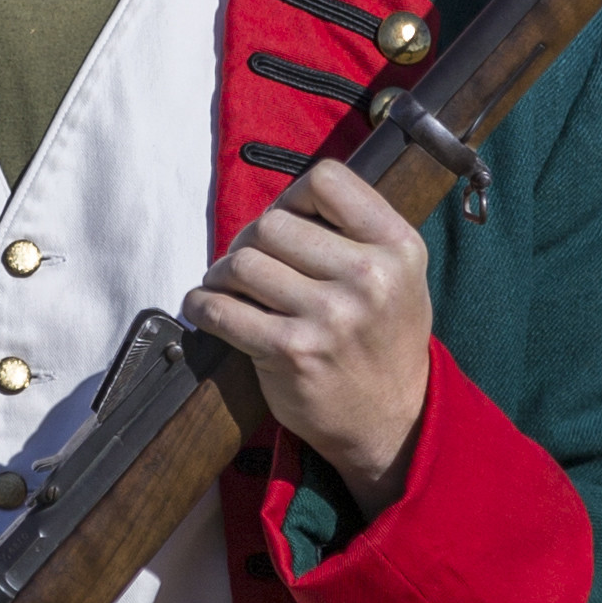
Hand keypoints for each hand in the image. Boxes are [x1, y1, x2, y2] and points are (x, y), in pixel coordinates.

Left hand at [184, 158, 431, 505]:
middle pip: (272, 223)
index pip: (327, 181)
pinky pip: (221, 310)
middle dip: (248, 240)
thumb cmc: (384, 340)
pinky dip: (202, 305)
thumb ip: (359, 233)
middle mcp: (368, 277)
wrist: (392, 421)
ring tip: (229, 287)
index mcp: (398, 247)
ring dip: (222, 273)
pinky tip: (207, 308)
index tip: (285, 220)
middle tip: (248, 262)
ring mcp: (330, 316)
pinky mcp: (292, 352)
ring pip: (242, 262)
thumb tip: (285, 201)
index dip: (293, 196)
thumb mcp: (400, 277)